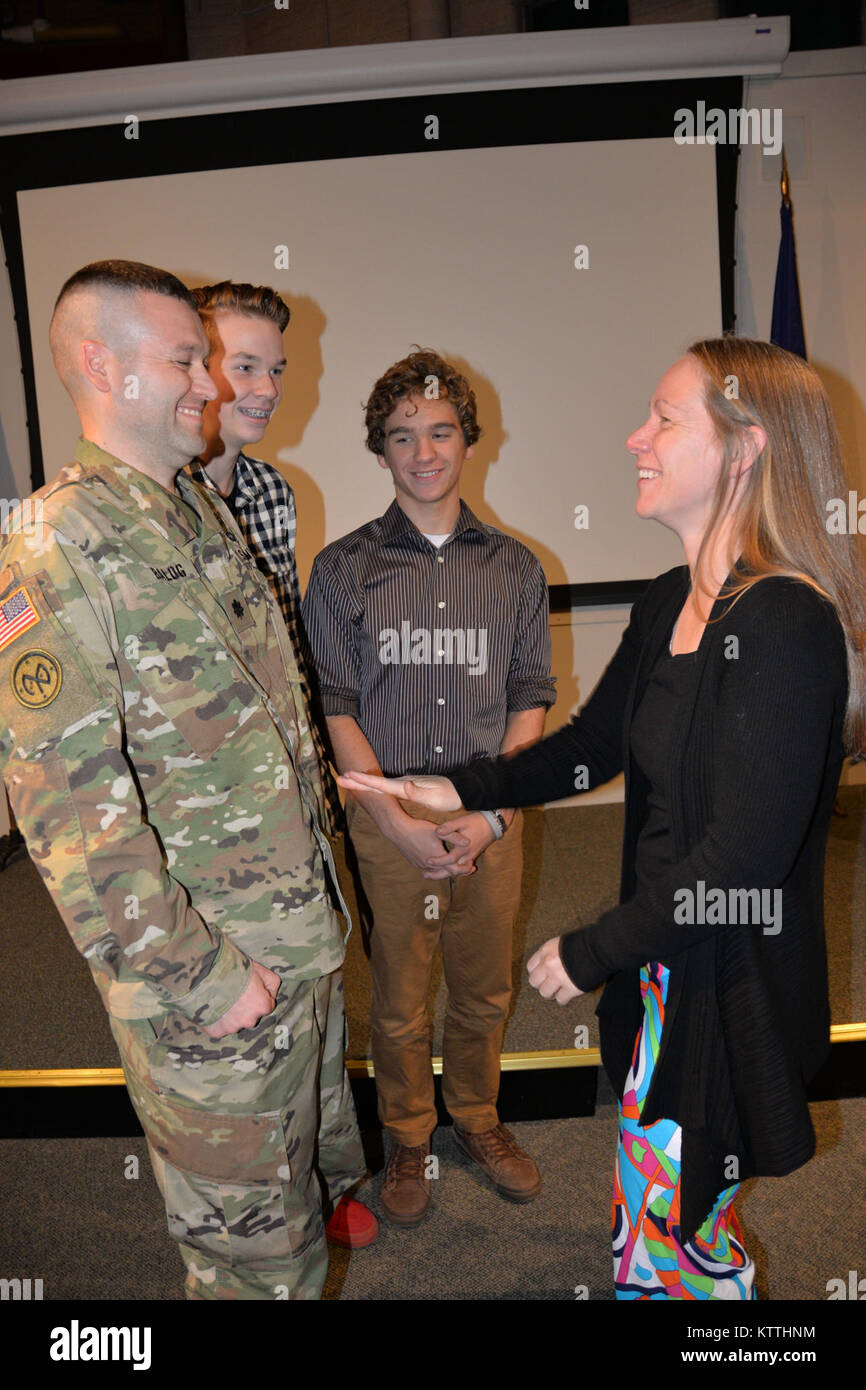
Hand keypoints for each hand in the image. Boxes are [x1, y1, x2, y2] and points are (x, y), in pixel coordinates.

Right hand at [203, 960, 280, 1038]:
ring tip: (221, 998)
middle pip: (251, 1016)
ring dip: (231, 1014)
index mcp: (262, 1006)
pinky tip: (213, 1007)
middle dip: (245, 1007)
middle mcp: (250, 1021)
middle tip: (234, 993)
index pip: (267, 1006)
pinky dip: (217, 1020)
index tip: (249, 989)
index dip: (259, 996)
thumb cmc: (236, 970)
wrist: (207, 976)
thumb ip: (272, 984)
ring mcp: (233, 1028)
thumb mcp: (261, 970)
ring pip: (235, 1023)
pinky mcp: (217, 1031)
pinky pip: (220, 1028)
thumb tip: (272, 995)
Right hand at [338, 770, 460, 812]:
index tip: (348, 776)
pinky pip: (386, 789)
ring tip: (348, 781)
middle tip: (340, 777)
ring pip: (380, 785)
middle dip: (358, 781)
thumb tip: (404, 787)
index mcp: (405, 787)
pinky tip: (369, 789)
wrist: (460, 790)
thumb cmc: (449, 797)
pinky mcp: (407, 789)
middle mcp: (403, 784)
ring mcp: (404, 786)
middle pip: (376, 783)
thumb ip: (419, 793)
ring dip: (363, 783)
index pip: (381, 785)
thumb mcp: (436, 798)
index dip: (364, 782)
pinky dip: (374, 787)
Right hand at [390, 815, 474, 878]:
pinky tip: (440, 863)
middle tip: (468, 867)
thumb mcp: (439, 831)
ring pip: (437, 873)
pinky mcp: (415, 864)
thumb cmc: (419, 829)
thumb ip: (454, 837)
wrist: (398, 831)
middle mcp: (429, 865)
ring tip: (455, 866)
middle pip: (447, 874)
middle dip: (458, 871)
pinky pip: (429, 871)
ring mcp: (421, 866)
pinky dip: (437, 869)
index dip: (465, 869)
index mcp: (437, 858)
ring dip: (447, 871)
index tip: (472, 865)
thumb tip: (468, 842)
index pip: (455, 870)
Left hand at [430, 812, 496, 870]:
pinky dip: (452, 872)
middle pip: (452, 871)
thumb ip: (449, 827)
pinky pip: (461, 869)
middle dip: (438, 874)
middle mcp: (467, 856)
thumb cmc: (476, 822)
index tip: (427, 861)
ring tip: (431, 874)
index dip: (437, 861)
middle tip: (424, 874)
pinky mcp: (472, 857)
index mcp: (463, 848)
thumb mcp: (461, 822)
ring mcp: (470, 858)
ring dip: (445, 874)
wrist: (493, 825)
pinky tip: (443, 871)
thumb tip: (437, 831)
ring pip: (457, 872)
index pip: (449, 860)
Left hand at [526, 938, 583, 1005]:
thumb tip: (548, 963)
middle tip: (549, 984)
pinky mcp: (571, 988)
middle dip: (541, 984)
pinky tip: (567, 996)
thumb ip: (553, 953)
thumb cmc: (584, 942)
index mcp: (546, 951)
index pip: (531, 967)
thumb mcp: (562, 943)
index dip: (537, 972)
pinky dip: (564, 999)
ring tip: (557, 992)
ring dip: (551, 993)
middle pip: (534, 982)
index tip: (542, 975)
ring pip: (545, 993)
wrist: (600, 947)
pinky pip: (561, 999)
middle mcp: (549, 964)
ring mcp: (559, 977)